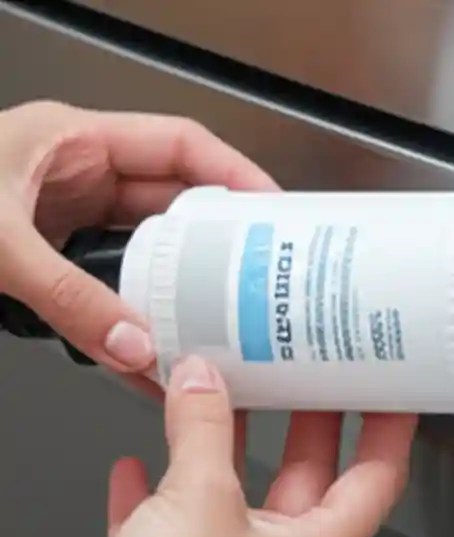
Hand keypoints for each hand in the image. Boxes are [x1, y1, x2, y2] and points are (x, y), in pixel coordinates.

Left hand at [0, 100, 277, 374]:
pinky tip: (148, 344)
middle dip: (212, 243)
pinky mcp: (45, 255)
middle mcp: (73, 174)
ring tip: (210, 318)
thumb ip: (66, 296)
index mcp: (72, 140)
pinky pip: (104, 285)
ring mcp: (60, 215)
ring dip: (173, 286)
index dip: (235, 174)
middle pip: (171, 205)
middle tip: (254, 275)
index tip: (272, 212)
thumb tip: (133, 343)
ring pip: (142, 251)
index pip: (180, 145)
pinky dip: (129, 314)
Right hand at [70, 356, 415, 536]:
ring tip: (226, 400)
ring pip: (241, 501)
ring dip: (229, 451)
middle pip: (311, 480)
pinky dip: (163, 493)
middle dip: (308, 423)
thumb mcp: (201, 496)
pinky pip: (178, 530)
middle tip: (309, 373)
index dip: (390, 427)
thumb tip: (203, 381)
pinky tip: (141, 464)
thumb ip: (204, 428)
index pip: (379, 477)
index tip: (394, 388)